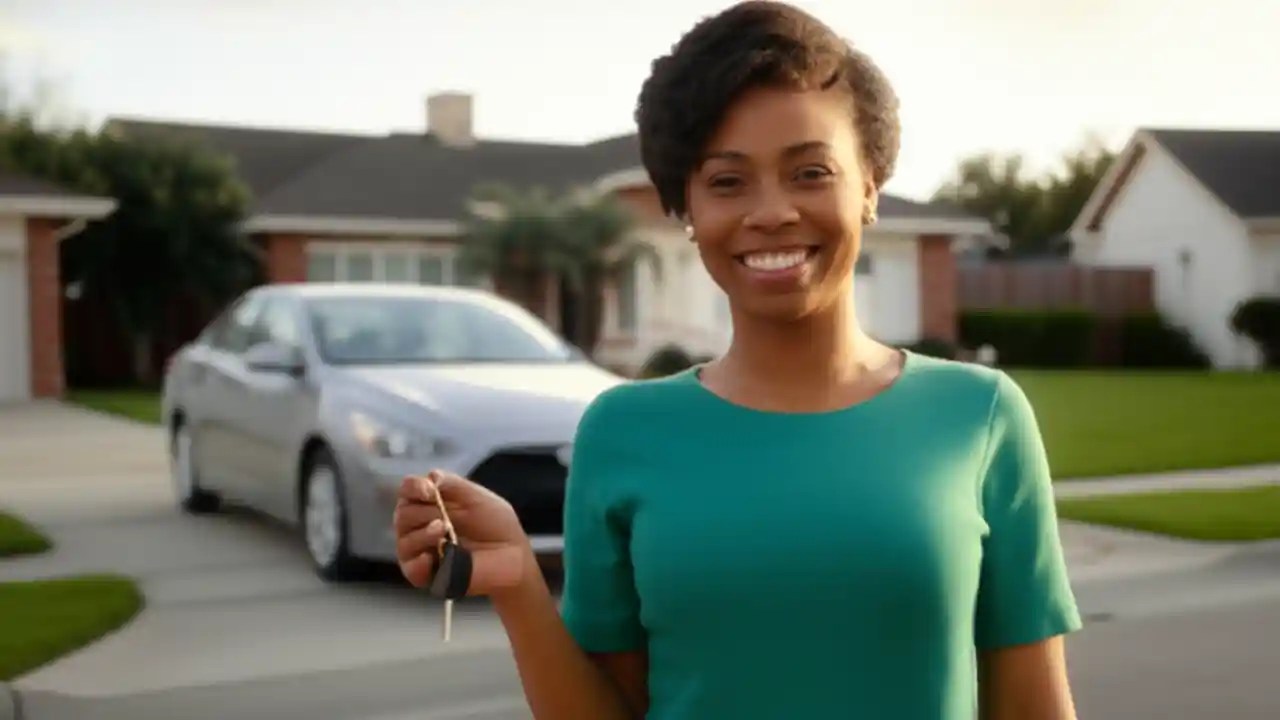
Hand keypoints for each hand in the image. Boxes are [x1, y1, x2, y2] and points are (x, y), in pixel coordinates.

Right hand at [393, 470, 532, 596]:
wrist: (513, 557)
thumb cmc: (496, 526)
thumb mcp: (478, 498)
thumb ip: (454, 485)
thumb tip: (431, 477)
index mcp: (431, 504)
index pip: (408, 490)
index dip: (413, 487)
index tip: (429, 491)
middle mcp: (421, 526)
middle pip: (402, 514)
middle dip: (423, 512)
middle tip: (445, 517)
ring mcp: (422, 551)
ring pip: (404, 541)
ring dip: (423, 534)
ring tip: (443, 531)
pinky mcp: (428, 575)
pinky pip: (410, 569)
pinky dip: (418, 562)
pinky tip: (431, 558)